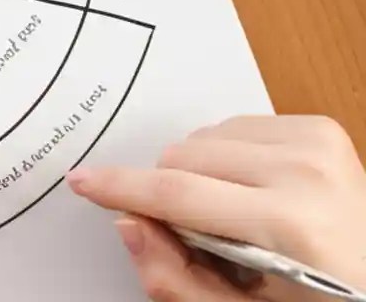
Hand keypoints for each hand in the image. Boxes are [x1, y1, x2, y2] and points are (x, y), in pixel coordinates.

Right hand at [67, 114, 365, 300]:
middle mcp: (305, 172)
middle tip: (204, 236)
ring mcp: (315, 145)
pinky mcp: (320, 129)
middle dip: (172, 193)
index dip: (120, 188)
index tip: (83, 181)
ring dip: (201, 171)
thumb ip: (175, 278)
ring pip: (204, 137)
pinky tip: (254, 189)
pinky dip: (230, 156)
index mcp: (289, 224)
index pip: (176, 192)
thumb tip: (130, 224)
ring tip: (237, 215)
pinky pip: (236, 126)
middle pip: (182, 156)